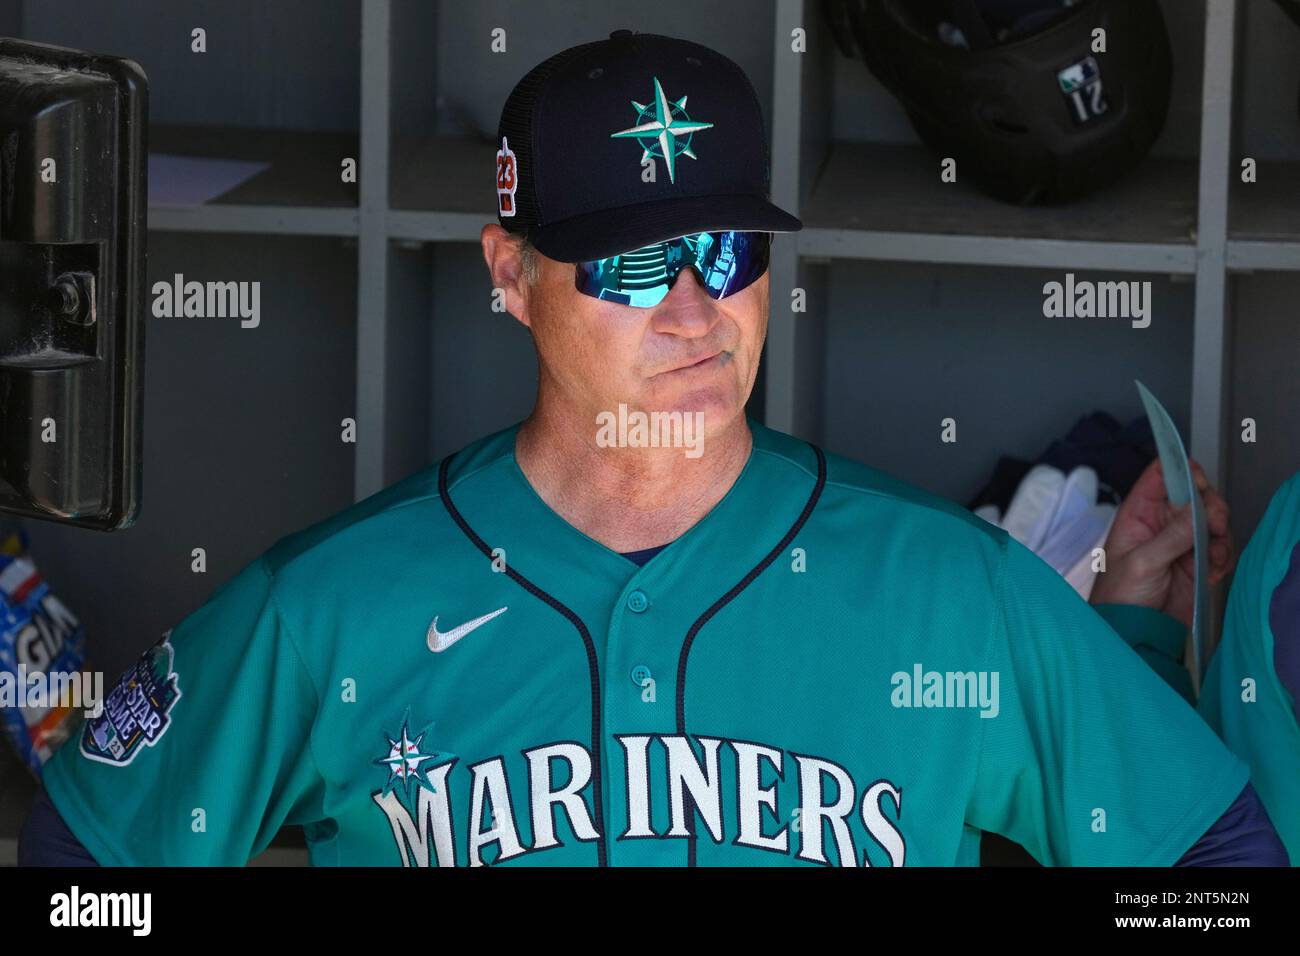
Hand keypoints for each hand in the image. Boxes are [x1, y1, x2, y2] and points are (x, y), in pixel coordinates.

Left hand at [1087, 457, 1235, 627]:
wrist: (1133, 633)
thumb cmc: (1119, 597)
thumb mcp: (1141, 563)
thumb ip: (1171, 536)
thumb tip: (1196, 508)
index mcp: (1138, 514)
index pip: (1160, 476)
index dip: (1181, 471)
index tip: (1198, 483)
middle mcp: (1161, 523)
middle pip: (1195, 495)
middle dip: (1210, 505)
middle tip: (1214, 524)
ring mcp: (1180, 542)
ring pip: (1212, 520)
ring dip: (1219, 533)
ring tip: (1212, 554)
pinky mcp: (1197, 562)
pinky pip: (1220, 547)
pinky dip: (1223, 555)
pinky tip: (1213, 569)